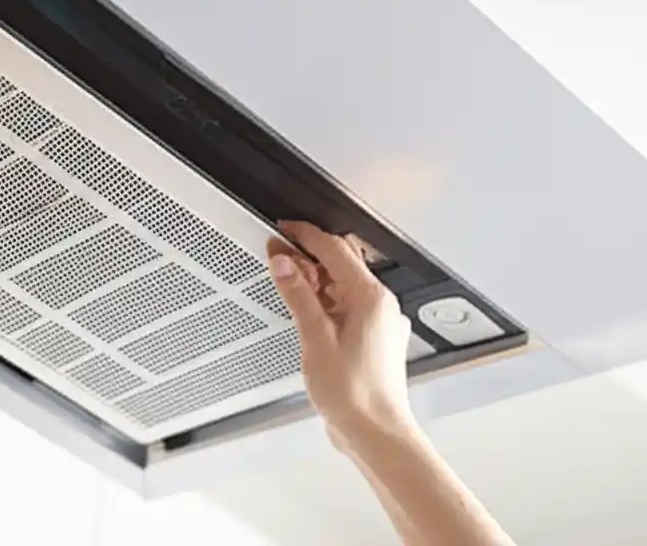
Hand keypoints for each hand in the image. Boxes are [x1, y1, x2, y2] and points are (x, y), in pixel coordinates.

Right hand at [267, 222, 415, 450]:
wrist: (375, 432)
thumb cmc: (355, 393)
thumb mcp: (315, 338)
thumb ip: (298, 295)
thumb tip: (283, 264)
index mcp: (371, 298)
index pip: (335, 250)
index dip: (305, 235)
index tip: (284, 229)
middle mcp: (381, 307)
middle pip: (343, 265)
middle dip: (309, 258)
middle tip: (279, 259)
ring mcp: (380, 324)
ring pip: (345, 287)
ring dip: (317, 282)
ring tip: (290, 287)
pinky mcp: (374, 340)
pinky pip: (349, 307)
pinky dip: (326, 303)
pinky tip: (309, 315)